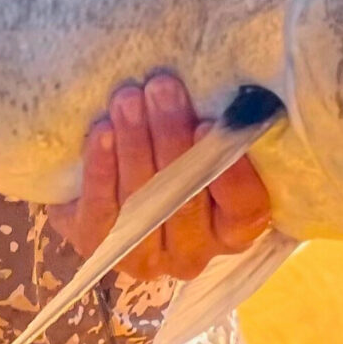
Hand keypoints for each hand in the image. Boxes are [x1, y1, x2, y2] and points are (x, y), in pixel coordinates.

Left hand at [49, 73, 271, 280]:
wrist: (102, 180)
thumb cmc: (168, 153)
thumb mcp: (199, 144)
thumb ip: (213, 130)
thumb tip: (222, 87)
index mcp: (233, 229)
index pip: (244, 209)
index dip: (230, 172)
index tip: (208, 125)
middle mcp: (193, 253)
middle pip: (186, 200)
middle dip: (171, 138)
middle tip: (160, 88)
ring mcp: (145, 257)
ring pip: (141, 202)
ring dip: (134, 144)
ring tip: (128, 99)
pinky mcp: (98, 247)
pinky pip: (100, 208)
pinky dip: (101, 167)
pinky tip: (102, 131)